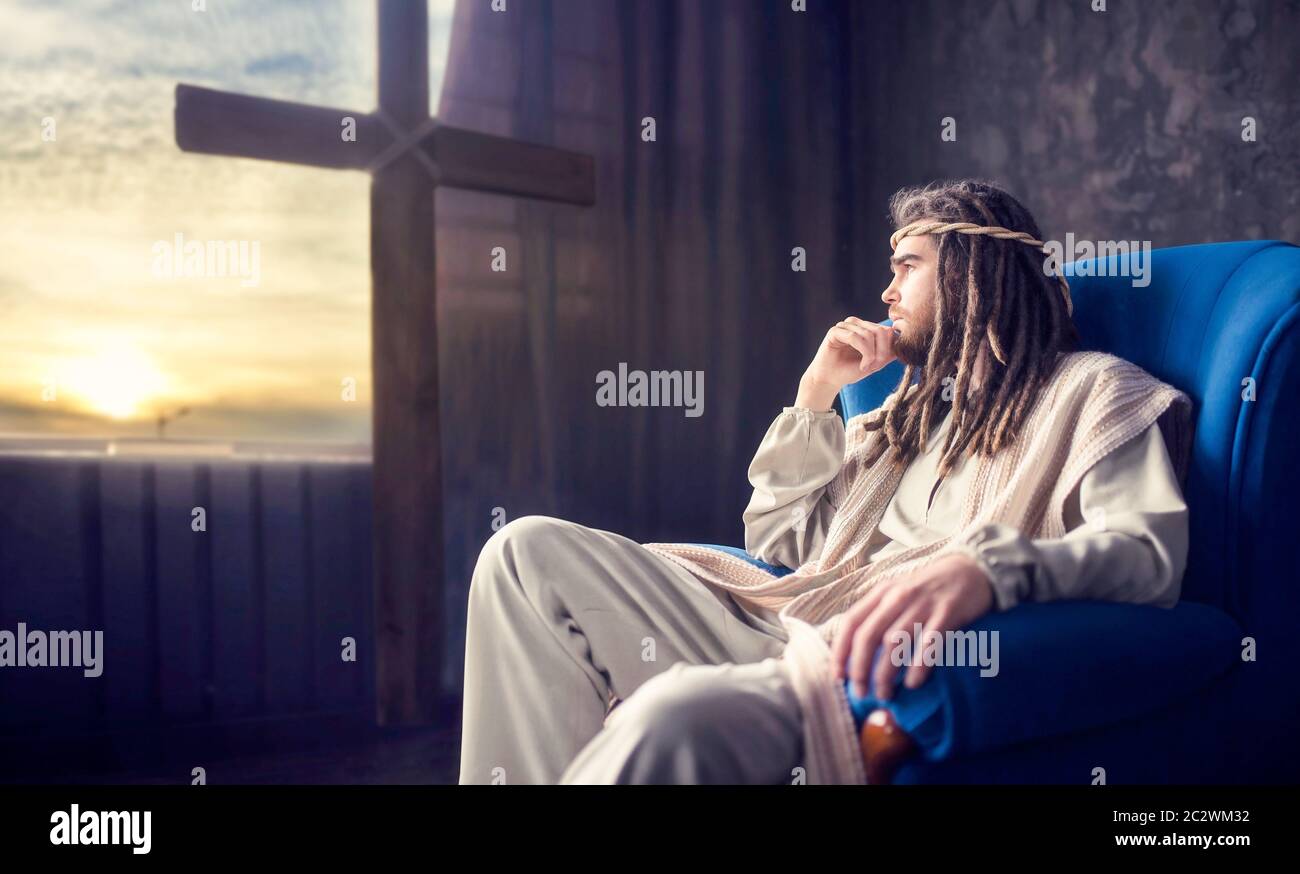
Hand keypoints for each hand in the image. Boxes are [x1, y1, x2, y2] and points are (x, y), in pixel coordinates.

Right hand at [803, 316, 899, 392]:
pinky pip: (855, 337)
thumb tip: (903, 344)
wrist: (830, 380)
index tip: (882, 364)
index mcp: (867, 328)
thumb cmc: (851, 370)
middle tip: (874, 367)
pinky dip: (863, 353)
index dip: (889, 348)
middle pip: (881, 331)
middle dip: (881, 352)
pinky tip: (861, 366)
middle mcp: (857, 324)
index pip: (887, 331)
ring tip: (866, 367)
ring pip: (869, 334)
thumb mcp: (876, 362)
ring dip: (871, 355)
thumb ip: (888, 352)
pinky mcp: (835, 331)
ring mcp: (846, 325)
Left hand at [829, 553, 994, 700]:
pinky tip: (913, 683)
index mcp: (882, 593)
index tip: (838, 677)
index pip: (851, 622)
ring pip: (895, 642)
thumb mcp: (897, 593)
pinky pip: (929, 642)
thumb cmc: (929, 590)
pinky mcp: (948, 613)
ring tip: (885, 694)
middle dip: (860, 669)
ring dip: (886, 672)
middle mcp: (898, 597)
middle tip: (861, 694)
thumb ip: (877, 615)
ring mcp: (923, 605)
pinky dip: (918, 665)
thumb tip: (855, 653)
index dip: (840, 651)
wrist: (971, 570)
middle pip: (869, 635)